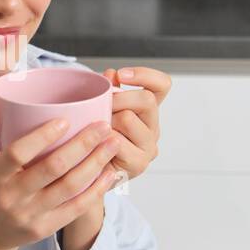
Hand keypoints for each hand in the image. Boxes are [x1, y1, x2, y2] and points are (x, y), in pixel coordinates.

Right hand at [0, 100, 120, 249]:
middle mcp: (12, 196)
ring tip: (112, 143)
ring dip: (95, 163)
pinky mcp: (46, 228)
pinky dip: (96, 190)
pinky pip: (76, 208)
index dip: (42, 137)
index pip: (17, 153)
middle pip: (53, 168)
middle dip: (83, 145)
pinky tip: (109, 172)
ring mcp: (30, 214)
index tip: (65, 119)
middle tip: (103, 126)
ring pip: (70, 187)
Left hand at [100, 67, 171, 183]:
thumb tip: (110, 74)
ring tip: (96, 129)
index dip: (145, 75)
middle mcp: (153, 127)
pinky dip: (103, 139)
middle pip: (146, 100)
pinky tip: (96, 144)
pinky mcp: (139, 163)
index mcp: (147, 111)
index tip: (121, 74)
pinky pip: (118, 141)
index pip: (162, 85)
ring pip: (129, 119)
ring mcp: (149, 147)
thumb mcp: (101, 110)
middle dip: (118, 98)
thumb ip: (108, 91)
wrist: (87, 175)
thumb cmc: (95, 139)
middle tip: (101, 106)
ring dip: (107, 120)